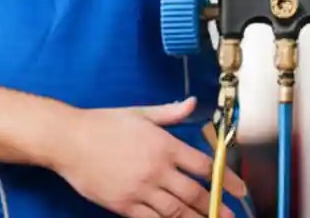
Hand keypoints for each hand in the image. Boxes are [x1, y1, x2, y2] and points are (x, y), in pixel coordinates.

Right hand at [49, 96, 247, 216]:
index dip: (226, 179)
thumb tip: (192, 104)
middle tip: (230, 216)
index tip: (240, 190)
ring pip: (177, 212)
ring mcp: (140, 189)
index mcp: (164, 144)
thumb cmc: (103, 124)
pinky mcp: (124, 205)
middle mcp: (156, 169)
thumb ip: (170, 113)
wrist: (69, 140)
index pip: (204, 166)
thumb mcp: (140, 113)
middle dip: (217, 207)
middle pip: (195, 193)